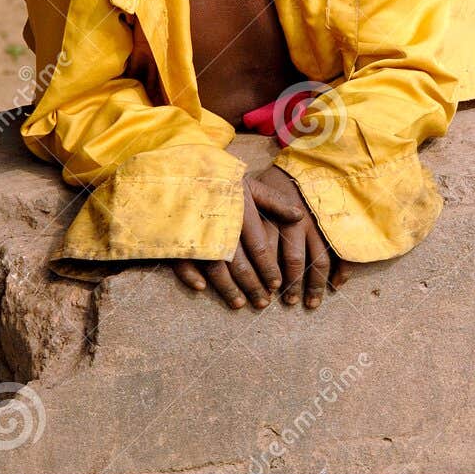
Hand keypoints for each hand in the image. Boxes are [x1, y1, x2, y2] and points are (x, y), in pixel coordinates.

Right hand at [172, 166, 350, 309]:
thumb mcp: (251, 184)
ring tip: (239, 304)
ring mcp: (195, 231)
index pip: (259, 245)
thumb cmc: (222, 179)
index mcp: (240, 210)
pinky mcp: (175, 235)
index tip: (277, 285)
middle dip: (253, 285)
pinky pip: (181, 259)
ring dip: (227, 288)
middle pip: (239, 262)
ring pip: (214, 267)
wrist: (182, 170)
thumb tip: (299, 216)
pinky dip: (190, 275)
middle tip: (263, 303)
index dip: (268, 267)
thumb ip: (275, 201)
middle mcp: (220, 224)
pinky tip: (201, 288)